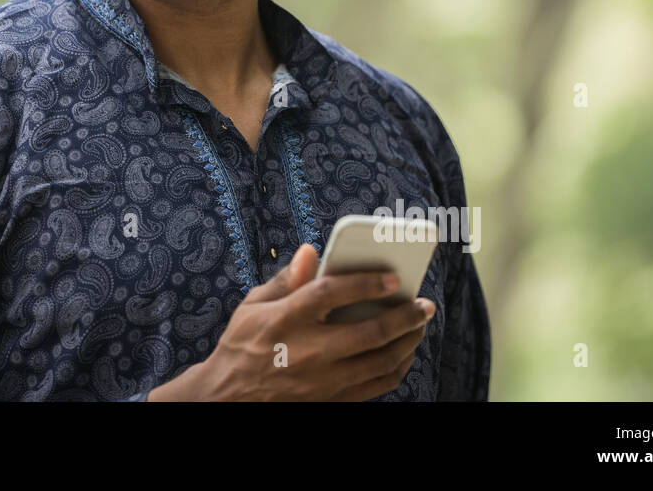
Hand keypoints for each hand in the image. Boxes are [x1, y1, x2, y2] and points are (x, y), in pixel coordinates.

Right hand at [147, 243, 434, 400]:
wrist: (229, 396)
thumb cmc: (243, 343)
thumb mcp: (252, 305)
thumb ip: (286, 279)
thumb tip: (310, 251)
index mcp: (284, 320)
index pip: (329, 295)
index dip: (364, 283)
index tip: (392, 277)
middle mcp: (305, 351)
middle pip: (367, 332)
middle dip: (403, 316)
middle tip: (423, 304)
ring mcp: (321, 381)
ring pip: (380, 362)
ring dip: (408, 342)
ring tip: (419, 325)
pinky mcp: (330, 400)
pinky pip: (376, 386)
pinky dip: (397, 369)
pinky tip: (404, 353)